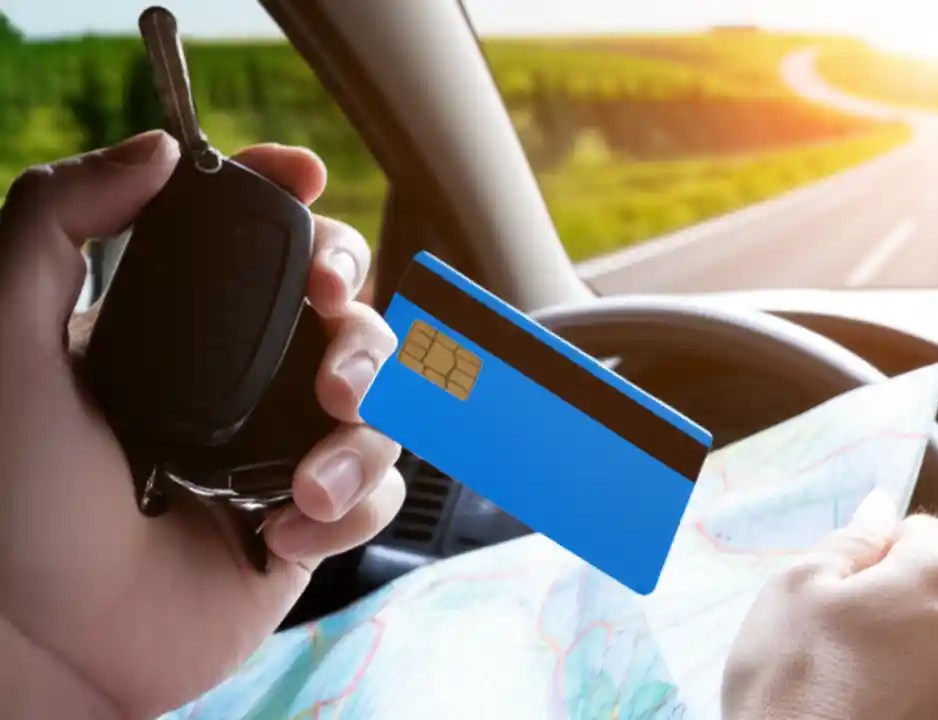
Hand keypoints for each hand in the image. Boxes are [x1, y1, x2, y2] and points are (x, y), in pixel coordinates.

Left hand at [0, 131, 404, 718]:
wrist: (45, 643)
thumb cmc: (9, 501)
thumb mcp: (5, 342)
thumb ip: (54, 222)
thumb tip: (159, 149)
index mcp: (180, 329)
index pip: (258, 243)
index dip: (296, 205)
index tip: (306, 184)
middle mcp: (241, 381)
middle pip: (350, 314)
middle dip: (362, 330)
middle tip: (333, 369)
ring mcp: (280, 450)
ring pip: (385, 404)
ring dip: (366, 436)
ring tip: (307, 484)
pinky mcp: (309, 520)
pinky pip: (380, 491)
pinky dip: (351, 508)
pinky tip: (284, 534)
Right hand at [721, 489, 937, 719]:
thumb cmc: (791, 692)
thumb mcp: (795, 590)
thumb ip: (851, 540)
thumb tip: (881, 508)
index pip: (922, 534)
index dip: (875, 555)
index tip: (842, 590)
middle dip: (894, 611)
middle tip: (836, 647)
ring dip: (910, 665)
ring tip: (853, 694)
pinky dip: (922, 708)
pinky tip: (877, 718)